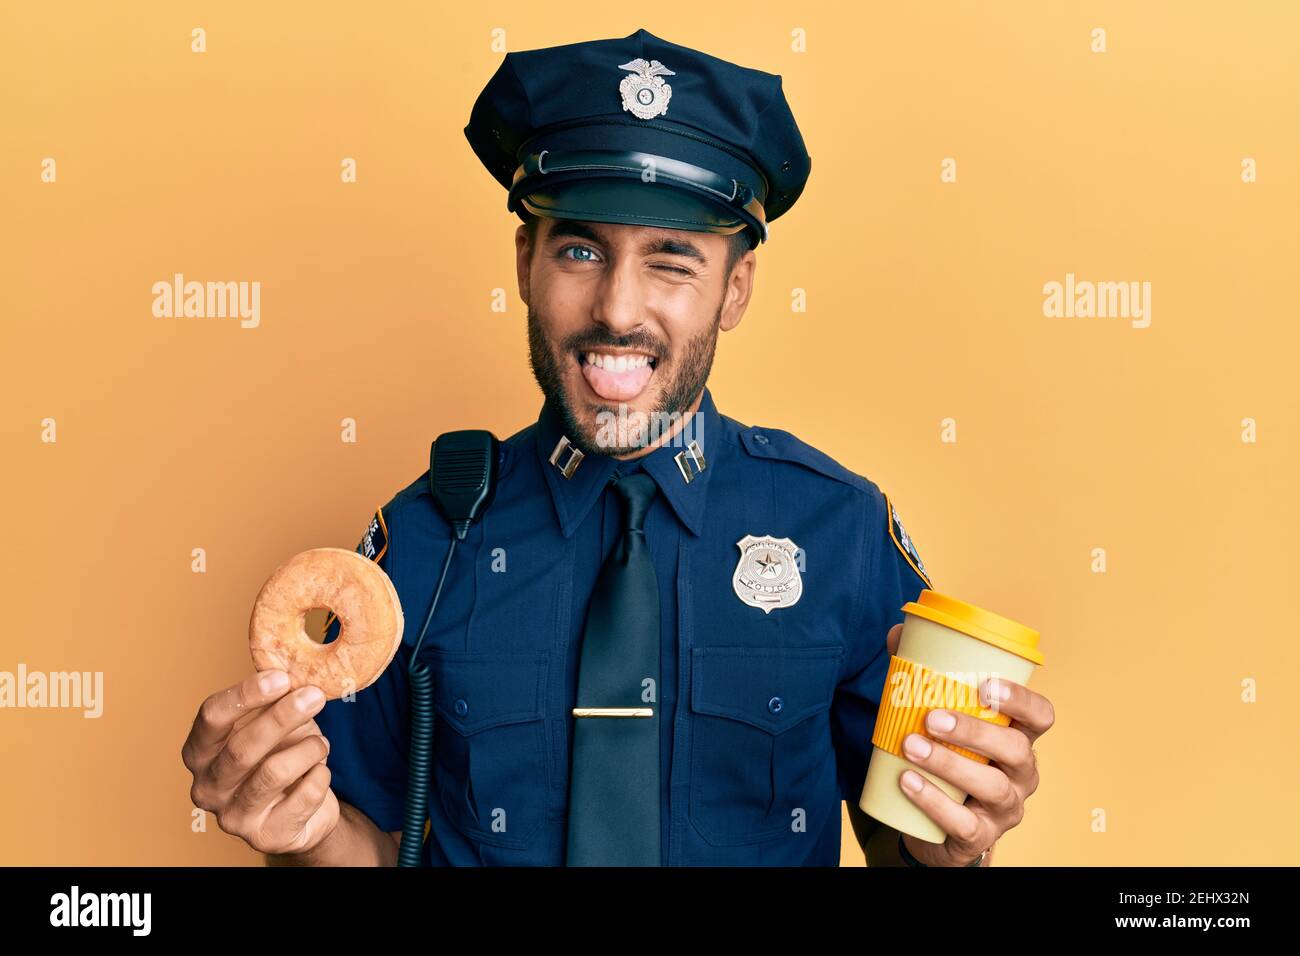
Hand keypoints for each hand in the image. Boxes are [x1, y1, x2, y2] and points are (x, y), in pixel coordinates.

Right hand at [182, 670, 338, 855]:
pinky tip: (320, 771)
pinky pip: (303, 796)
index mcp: (200, 753)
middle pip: (241, 748)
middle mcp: (207, 787)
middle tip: (313, 696)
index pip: (211, 718)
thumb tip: (298, 677)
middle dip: (281, 717)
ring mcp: (232, 817)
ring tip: (322, 743)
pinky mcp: (265, 837)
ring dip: (308, 749)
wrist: (304, 810)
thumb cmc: (282, 757)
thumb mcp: (277, 726)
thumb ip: (279, 702)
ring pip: (273, 773)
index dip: (246, 694)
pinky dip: (320, 776)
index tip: (281, 677)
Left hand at [885, 623, 1054, 865]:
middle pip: (1015, 750)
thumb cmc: (945, 756)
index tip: (985, 685)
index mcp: (1018, 737)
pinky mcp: (980, 837)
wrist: (932, 822)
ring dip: (950, 764)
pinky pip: (965, 824)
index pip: (1040, 716)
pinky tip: (907, 782)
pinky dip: (935, 802)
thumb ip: (920, 672)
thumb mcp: (938, 716)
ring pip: (992, 787)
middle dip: (975, 731)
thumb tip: (898, 631)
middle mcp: (1021, 773)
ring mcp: (1005, 809)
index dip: (1021, 700)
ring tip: (911, 746)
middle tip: (932, 717)